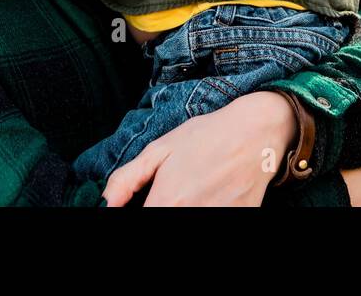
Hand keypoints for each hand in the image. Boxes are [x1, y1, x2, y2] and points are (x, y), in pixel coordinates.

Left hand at [101, 91, 293, 205]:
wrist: (256, 133)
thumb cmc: (207, 137)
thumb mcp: (160, 149)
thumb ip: (126, 180)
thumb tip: (105, 204)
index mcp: (166, 201)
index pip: (139, 224)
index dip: (138, 213)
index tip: (145, 204)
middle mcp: (190, 215)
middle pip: (164, 223)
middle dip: (163, 210)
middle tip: (171, 197)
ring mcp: (215, 220)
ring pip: (189, 227)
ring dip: (184, 210)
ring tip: (192, 193)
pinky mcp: (237, 221)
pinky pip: (213, 223)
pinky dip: (207, 211)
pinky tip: (210, 198)